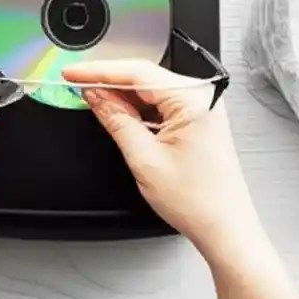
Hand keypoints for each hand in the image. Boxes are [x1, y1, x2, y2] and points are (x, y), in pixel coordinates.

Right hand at [62, 60, 261, 259]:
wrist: (224, 227)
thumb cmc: (198, 201)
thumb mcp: (144, 159)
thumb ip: (117, 121)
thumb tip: (97, 97)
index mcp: (194, 101)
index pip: (137, 72)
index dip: (99, 70)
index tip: (74, 72)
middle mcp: (202, 97)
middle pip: (145, 76)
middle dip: (108, 80)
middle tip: (76, 83)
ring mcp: (202, 107)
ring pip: (151, 90)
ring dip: (122, 94)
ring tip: (93, 99)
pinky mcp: (198, 119)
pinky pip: (162, 103)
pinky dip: (138, 107)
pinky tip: (119, 111)